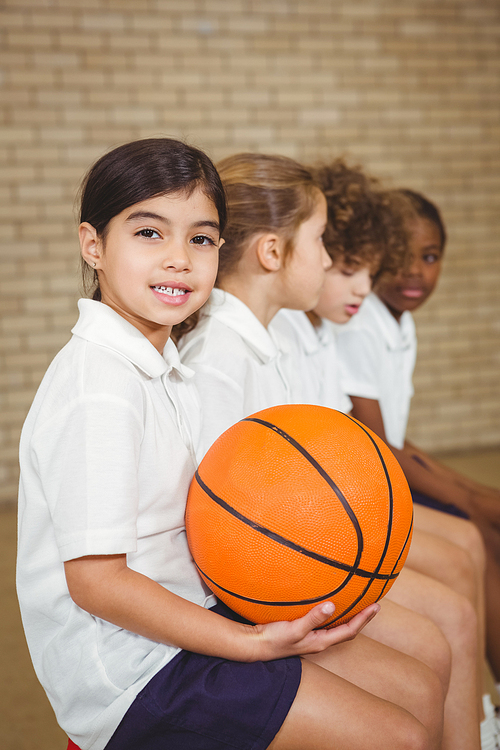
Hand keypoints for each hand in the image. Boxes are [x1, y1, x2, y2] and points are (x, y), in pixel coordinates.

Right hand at [246, 601, 379, 661]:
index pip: (349, 631)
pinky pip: (326, 623)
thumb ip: (313, 618)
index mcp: (321, 641)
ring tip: (359, 605)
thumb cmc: (274, 639)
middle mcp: (320, 641)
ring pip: (338, 627)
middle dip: (362, 618)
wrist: (256, 645)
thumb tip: (332, 606)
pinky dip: (335, 615)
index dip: (364, 619)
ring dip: (351, 617)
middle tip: (374, 605)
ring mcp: (313, 637)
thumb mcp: (295, 628)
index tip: (376, 606)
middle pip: (348, 630)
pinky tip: (333, 606)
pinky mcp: (305, 632)